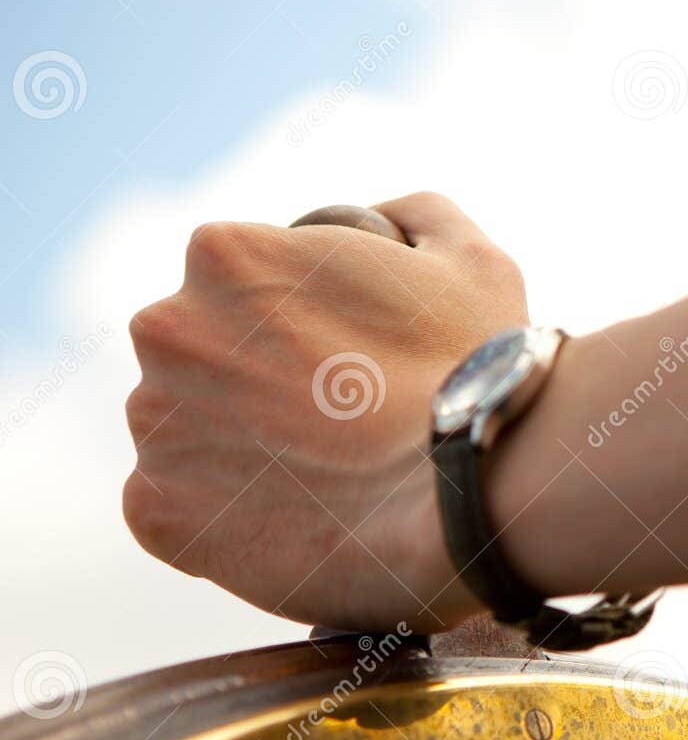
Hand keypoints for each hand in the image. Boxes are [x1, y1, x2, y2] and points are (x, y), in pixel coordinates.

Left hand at [124, 192, 528, 631]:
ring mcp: (156, 427)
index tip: (344, 360)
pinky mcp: (160, 514)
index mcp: (224, 256)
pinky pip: (177, 513)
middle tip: (336, 423)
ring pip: (184, 433)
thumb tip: (387, 223)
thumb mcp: (470, 257)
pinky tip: (295, 523)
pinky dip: (224, 520)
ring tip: (323, 481)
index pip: (238, 279)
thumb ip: (413, 216)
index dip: (296, 320)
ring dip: (237, 449)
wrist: (479, 495)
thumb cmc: (480, 374)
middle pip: (198, 354)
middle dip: (254, 382)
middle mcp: (166, 330)